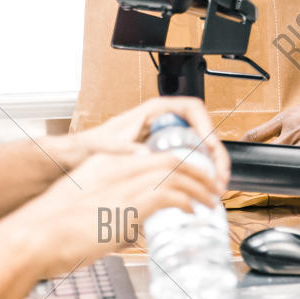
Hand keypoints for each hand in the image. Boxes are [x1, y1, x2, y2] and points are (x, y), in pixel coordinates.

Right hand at [7, 150, 222, 276]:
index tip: (193, 177)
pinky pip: (171, 194)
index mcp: (106, 164)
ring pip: (177, 173)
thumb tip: (127, 227)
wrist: (33, 237)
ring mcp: (123, 184)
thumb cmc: (50, 230)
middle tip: (211, 187)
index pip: (154, 153)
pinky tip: (192, 211)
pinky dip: (187, 201)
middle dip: (198, 171)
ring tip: (211, 200)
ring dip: (200, 186)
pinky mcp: (128, 204)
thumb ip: (108, 209)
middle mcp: (117, 168)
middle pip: (171, 158)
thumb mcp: (83, 207)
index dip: (180, 163)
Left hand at [69, 96, 229, 188]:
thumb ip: (124, 148)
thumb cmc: (90, 145)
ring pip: (200, 146)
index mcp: (154, 111)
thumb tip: (145, 154)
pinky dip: (200, 173)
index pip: (191, 109)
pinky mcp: (164, 153)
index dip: (206, 126)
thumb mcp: (107, 146)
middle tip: (220, 177)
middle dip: (216, 153)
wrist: (79, 156)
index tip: (211, 148)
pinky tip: (202, 189)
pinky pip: (191, 159)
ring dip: (212, 166)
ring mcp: (166, 137)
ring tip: (216, 188)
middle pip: (202, 130)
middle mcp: (164, 121)